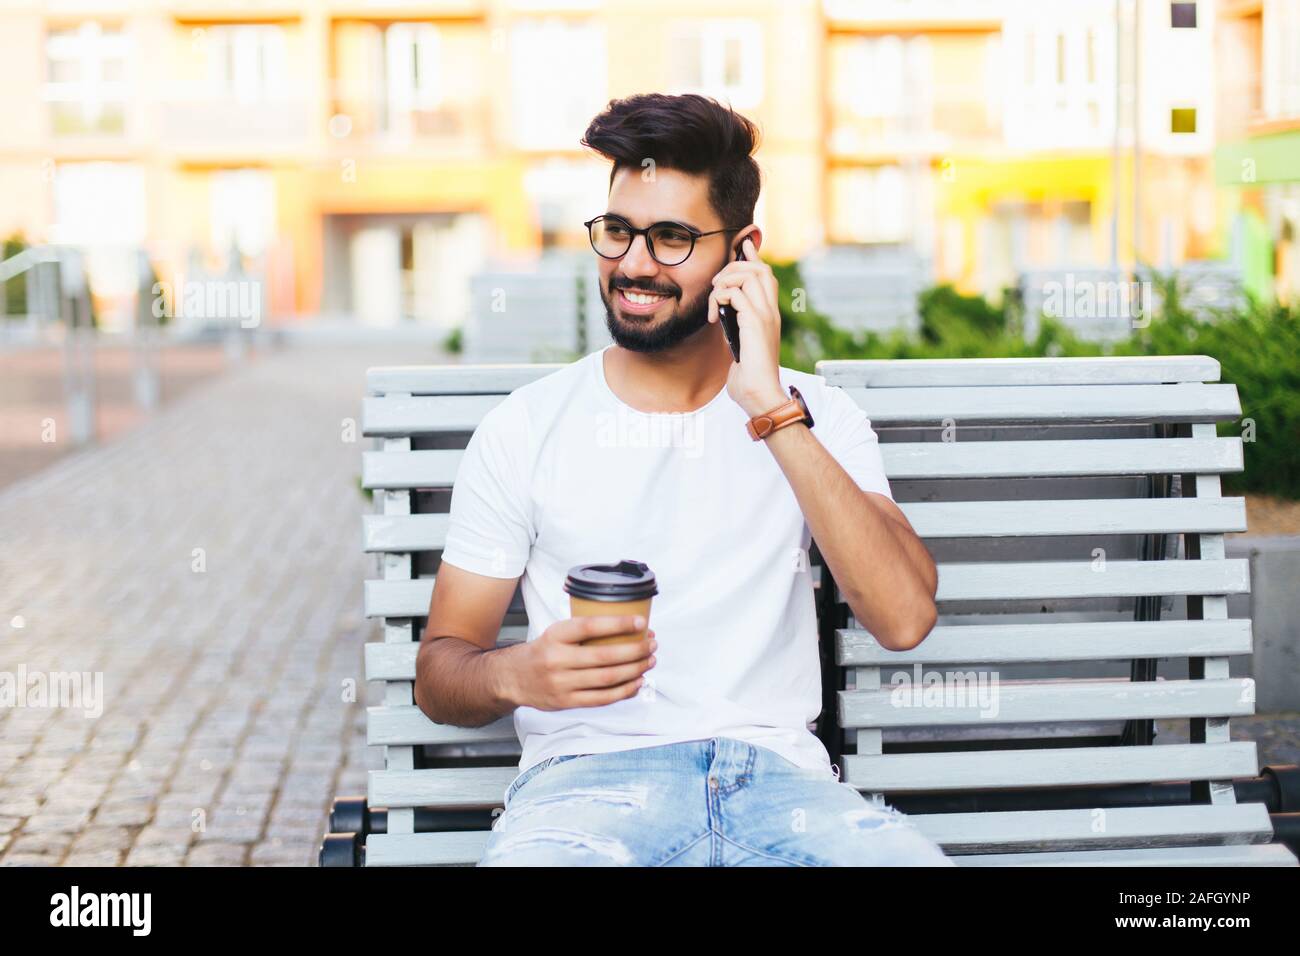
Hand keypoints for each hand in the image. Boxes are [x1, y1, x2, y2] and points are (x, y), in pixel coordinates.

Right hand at [504, 615, 656, 710]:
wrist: (514, 678)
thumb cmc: (544, 651)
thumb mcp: (556, 633)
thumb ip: (583, 631)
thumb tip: (627, 628)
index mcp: (555, 635)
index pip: (590, 626)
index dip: (618, 624)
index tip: (640, 622)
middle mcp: (557, 659)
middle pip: (604, 656)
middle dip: (635, 650)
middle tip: (651, 643)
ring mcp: (561, 683)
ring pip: (607, 678)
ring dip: (635, 670)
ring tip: (649, 661)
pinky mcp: (567, 702)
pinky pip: (602, 698)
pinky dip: (624, 691)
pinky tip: (637, 682)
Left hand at [708, 236, 787, 417]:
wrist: (760, 395)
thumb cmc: (749, 378)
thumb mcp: (740, 347)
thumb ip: (736, 330)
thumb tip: (723, 321)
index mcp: (769, 316)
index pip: (766, 276)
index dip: (753, 257)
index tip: (743, 245)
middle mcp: (771, 311)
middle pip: (760, 269)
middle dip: (734, 267)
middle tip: (716, 285)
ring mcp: (765, 315)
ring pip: (749, 275)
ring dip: (725, 281)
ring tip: (714, 301)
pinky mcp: (755, 322)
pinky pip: (735, 293)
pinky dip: (719, 298)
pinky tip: (714, 317)